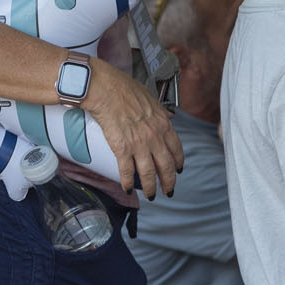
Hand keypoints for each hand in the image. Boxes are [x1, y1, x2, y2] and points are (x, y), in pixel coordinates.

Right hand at [80, 59, 182, 199]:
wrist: (105, 89)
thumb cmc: (123, 88)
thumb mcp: (150, 97)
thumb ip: (159, 110)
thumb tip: (167, 115)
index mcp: (163, 123)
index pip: (176, 148)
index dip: (178, 162)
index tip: (178, 169)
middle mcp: (155, 137)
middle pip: (166, 166)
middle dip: (169, 182)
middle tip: (169, 190)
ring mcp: (139, 144)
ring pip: (149, 173)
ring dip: (151, 188)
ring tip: (151, 196)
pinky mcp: (122, 149)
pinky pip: (127, 171)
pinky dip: (127, 182)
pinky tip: (127, 188)